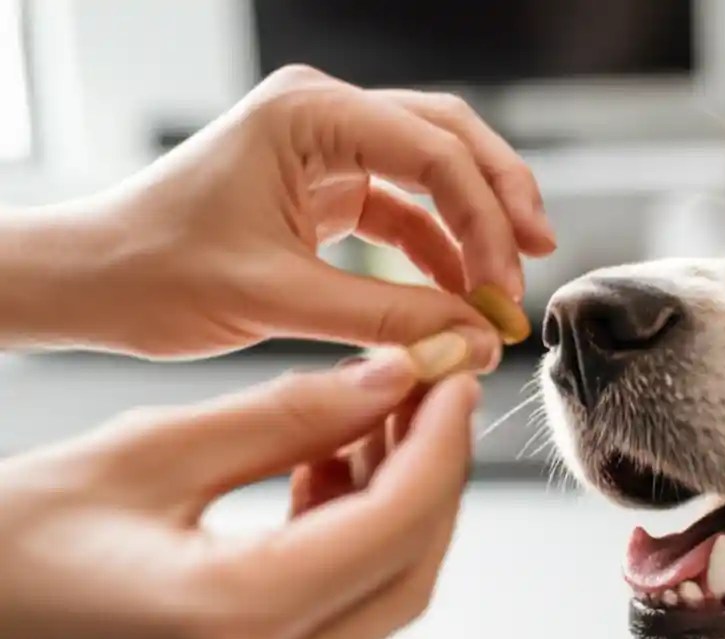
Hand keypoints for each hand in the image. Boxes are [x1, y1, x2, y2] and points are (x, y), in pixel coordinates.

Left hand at [0, 64, 550, 357]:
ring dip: (474, 228)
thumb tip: (474, 340)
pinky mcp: (326, 186)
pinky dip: (437, 251)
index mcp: (308, 115)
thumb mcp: (280, 298)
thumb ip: (389, 317)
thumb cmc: (155, 274)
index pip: (434, 150)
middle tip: (536, 258)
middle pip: (450, 139)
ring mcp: (327, 148)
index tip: (507, 285)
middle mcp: (324, 116)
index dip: (486, 217)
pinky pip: (405, 209)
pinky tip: (457, 295)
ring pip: (435, 170)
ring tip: (500, 291)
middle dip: (499, 199)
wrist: (90, 283)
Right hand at [0, 350, 478, 638]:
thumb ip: (282, 419)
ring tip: (371, 420)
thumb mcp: (143, 458)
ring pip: (378, 597)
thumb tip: (388, 381)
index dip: (441, 441)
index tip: (452, 377)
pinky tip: (323, 474)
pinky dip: (348, 544)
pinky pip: (331, 617)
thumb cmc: (2, 551)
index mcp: (233, 620)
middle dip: (432, 474)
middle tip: (427, 394)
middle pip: (407, 571)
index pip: (395, 524)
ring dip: (394, 506)